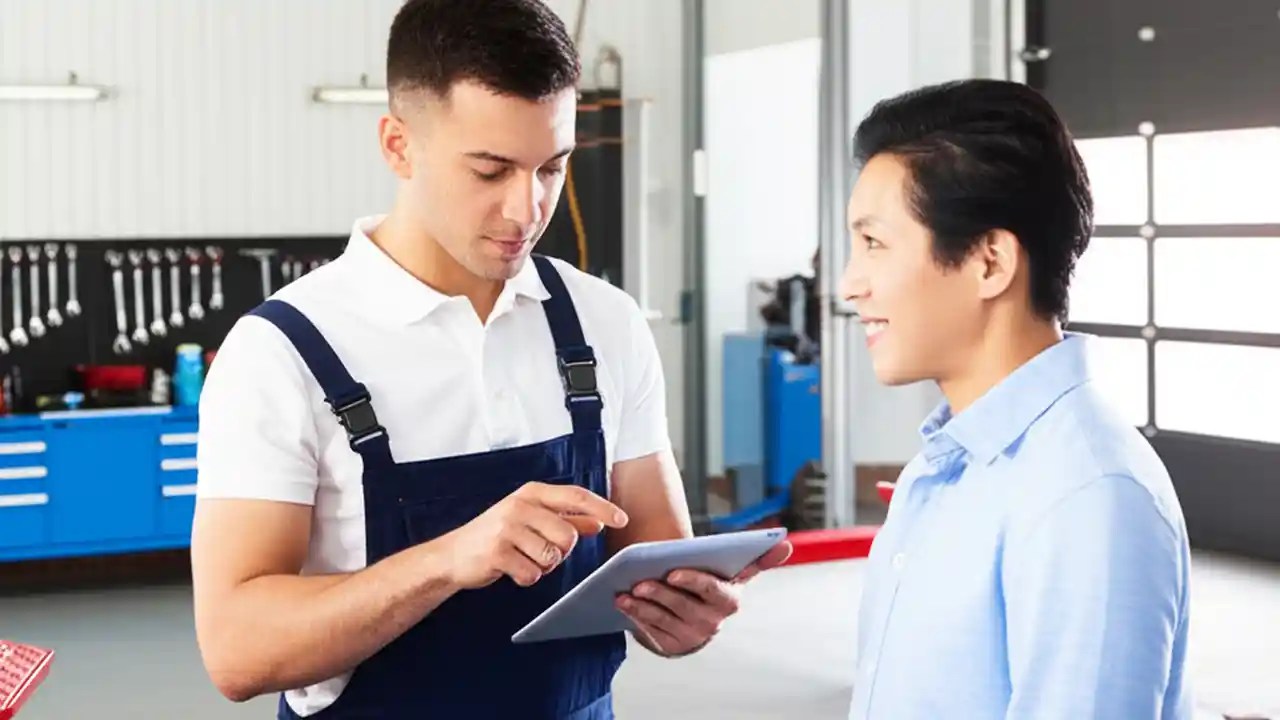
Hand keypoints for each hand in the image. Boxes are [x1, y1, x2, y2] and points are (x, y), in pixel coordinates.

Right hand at [439, 482, 628, 590]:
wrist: (454, 555)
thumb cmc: (498, 535)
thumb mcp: (531, 520)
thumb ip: (566, 519)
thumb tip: (598, 523)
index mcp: (531, 493)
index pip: (576, 496)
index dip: (602, 508)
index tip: (622, 521)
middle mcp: (520, 506)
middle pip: (568, 535)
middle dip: (562, 552)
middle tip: (542, 552)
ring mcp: (507, 529)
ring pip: (552, 557)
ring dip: (543, 566)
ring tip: (524, 559)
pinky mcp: (497, 552)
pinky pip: (532, 573)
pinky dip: (527, 577)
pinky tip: (512, 569)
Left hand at [615, 540, 792, 656]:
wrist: (694, 613)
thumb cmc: (712, 583)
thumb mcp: (733, 570)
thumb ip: (758, 558)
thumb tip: (787, 544)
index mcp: (730, 599)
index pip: (714, 590)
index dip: (694, 581)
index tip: (674, 571)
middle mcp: (714, 621)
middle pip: (684, 606)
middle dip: (662, 593)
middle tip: (642, 579)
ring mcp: (692, 636)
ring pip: (665, 619)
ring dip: (644, 605)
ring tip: (626, 590)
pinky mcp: (672, 645)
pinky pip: (650, 631)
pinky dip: (635, 615)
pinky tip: (622, 601)